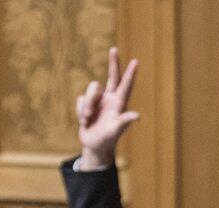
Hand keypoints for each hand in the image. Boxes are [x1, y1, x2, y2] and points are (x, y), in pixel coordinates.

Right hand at [74, 47, 139, 167]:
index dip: (130, 73)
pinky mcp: (87, 104)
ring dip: (87, 106)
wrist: (94, 147)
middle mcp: (110, 99)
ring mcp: (99, 101)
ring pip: (90, 90)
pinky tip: (85, 121)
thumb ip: (124, 121)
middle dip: (113, 63)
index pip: (125, 85)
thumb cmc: (107, 140)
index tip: (136, 61)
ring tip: (88, 120)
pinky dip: (81, 111)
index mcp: (119, 104)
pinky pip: (80, 100)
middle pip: (112, 76)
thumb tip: (137, 116)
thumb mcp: (116, 131)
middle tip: (114, 49)